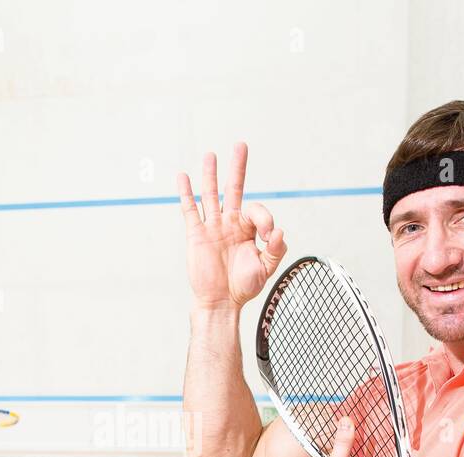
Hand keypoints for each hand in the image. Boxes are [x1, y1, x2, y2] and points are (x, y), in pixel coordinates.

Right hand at [178, 142, 287, 309]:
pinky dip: (186, 194)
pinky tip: (183, 178)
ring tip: (211, 155)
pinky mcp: (196, 234)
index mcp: (249, 229)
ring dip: (211, 175)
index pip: (257, 211)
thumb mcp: (266, 269)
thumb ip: (276, 249)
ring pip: (211, 195)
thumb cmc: (243, 287)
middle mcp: (231, 223)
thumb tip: (279, 231)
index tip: (268, 237)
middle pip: (234, 189)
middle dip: (238, 168)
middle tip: (241, 146)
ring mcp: (213, 227)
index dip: (266, 219)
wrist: (221, 302)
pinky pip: (190, 210)